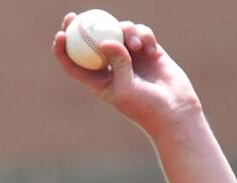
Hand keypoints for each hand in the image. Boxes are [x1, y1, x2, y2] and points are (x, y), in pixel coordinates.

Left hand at [52, 13, 202, 138]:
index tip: (61, 34)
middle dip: (81, 27)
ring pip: (119, 32)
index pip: (75, 63)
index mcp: (99, 81)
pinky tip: (151, 50)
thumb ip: (116, 63)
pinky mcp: (149, 51)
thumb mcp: (126, 88)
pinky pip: (141, 33)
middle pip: (92, 42)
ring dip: (126, 32)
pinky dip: (144, 36)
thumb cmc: (146, 108)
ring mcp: (131, 57)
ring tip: (135, 47)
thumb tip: (105, 40)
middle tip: (76, 15)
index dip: (63, 49)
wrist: (175, 111)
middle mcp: (112, 67)